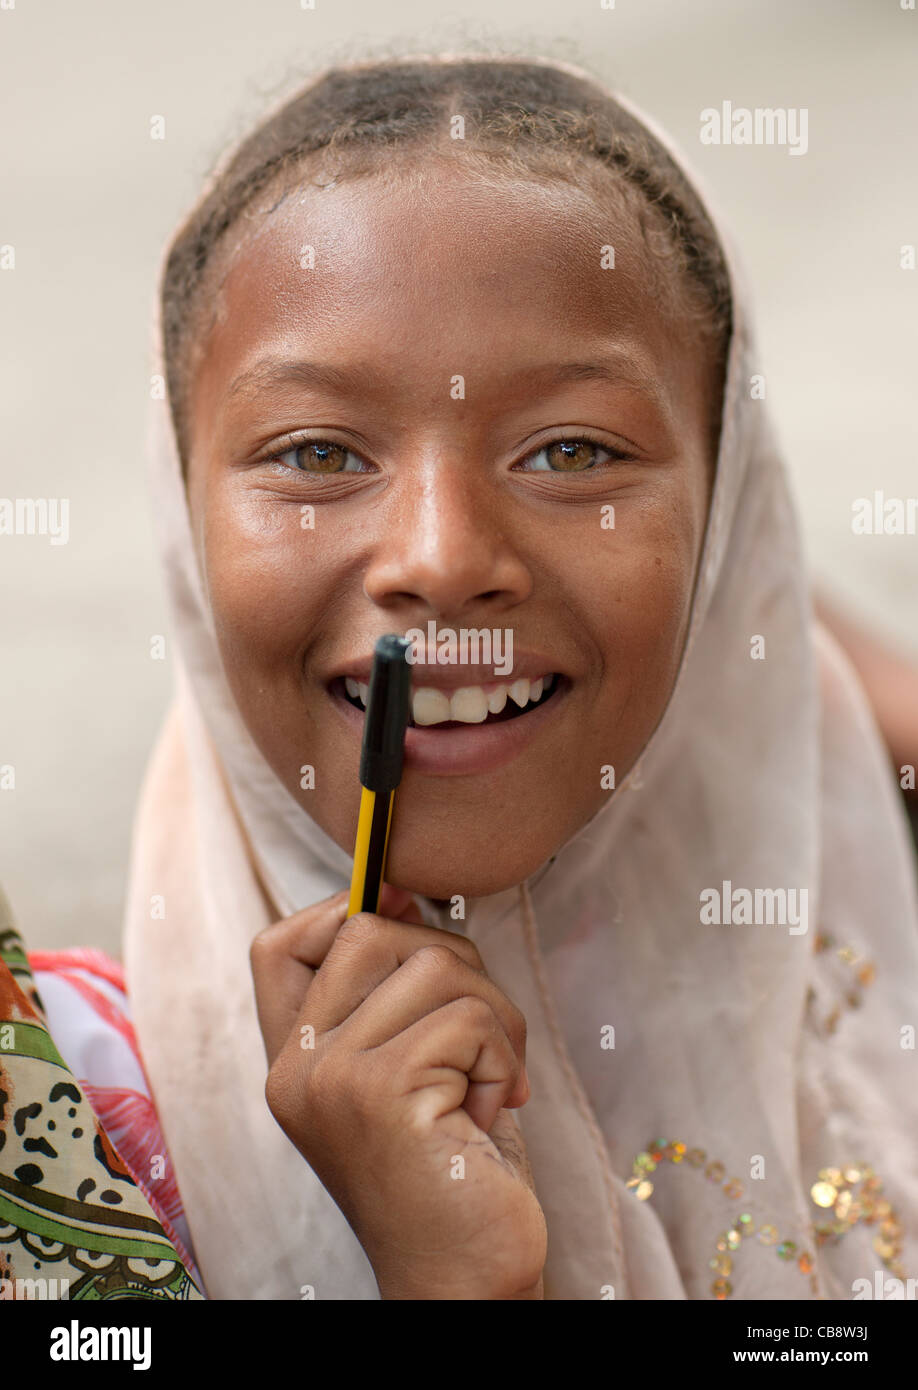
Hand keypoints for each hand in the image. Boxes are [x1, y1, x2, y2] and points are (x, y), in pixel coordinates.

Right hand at [250, 885, 546, 1298]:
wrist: (463, 1275)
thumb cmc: (451, 1165)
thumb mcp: (407, 1064)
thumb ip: (393, 991)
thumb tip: (399, 886)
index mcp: (294, 1059)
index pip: (280, 942)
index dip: (344, 912)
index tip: (410, 933)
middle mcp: (296, 1067)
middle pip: (369, 929)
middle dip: (452, 963)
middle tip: (477, 1037)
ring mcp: (331, 1079)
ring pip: (434, 962)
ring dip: (492, 1017)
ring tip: (486, 1082)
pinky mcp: (381, 1093)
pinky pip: (469, 1015)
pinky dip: (502, 1056)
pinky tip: (488, 1111)